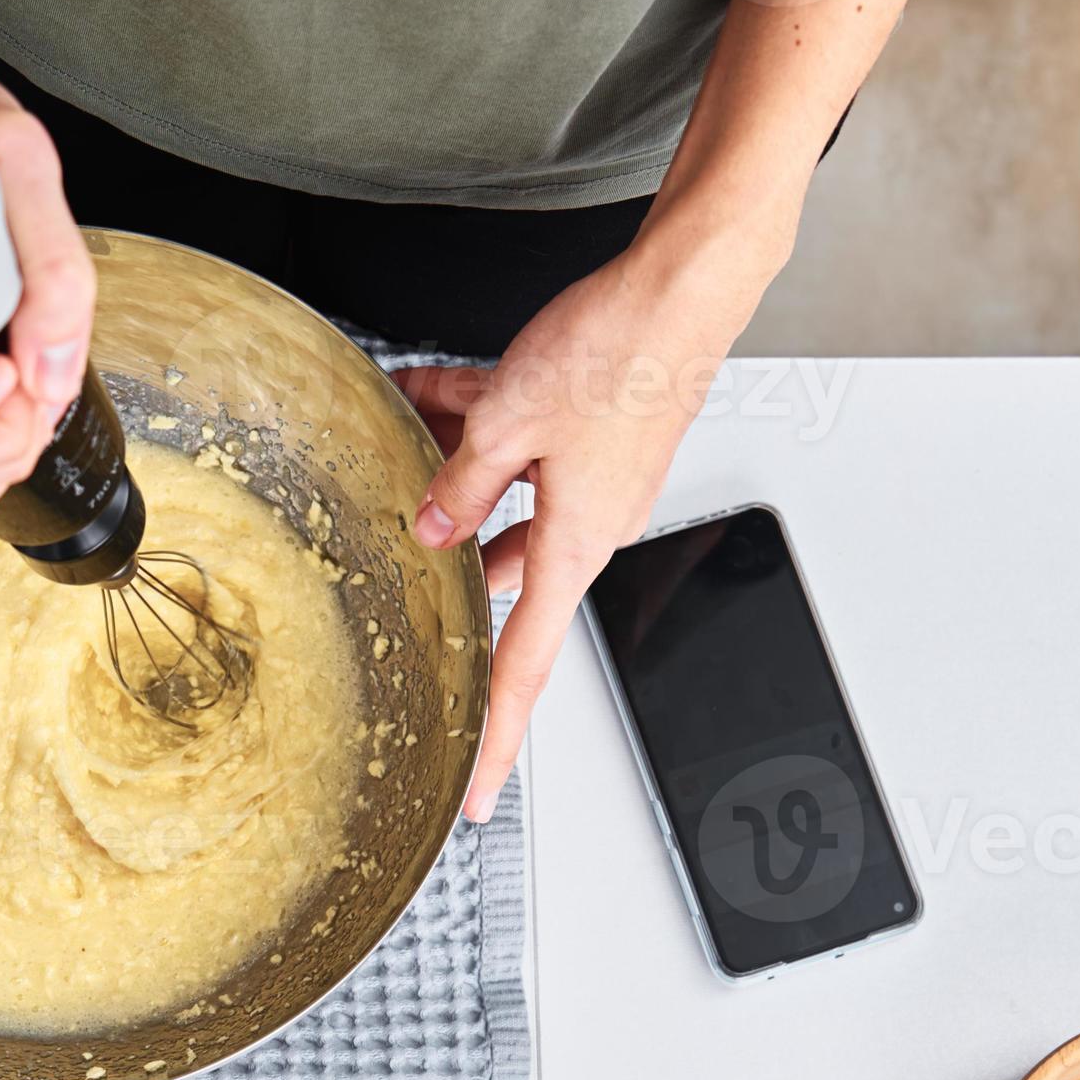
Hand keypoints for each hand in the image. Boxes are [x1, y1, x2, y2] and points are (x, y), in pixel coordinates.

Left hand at [399, 248, 751, 822]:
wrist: (681, 287)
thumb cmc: (620, 354)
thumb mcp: (506, 422)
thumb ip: (459, 482)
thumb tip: (431, 527)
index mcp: (574, 546)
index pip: (524, 667)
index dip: (498, 738)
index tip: (476, 792)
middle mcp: (589, 524)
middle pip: (500, 569)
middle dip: (445, 550)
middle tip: (398, 542)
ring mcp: (592, 480)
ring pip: (501, 494)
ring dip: (450, 470)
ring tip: (398, 435)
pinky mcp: (593, 436)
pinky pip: (520, 446)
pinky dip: (477, 424)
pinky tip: (427, 392)